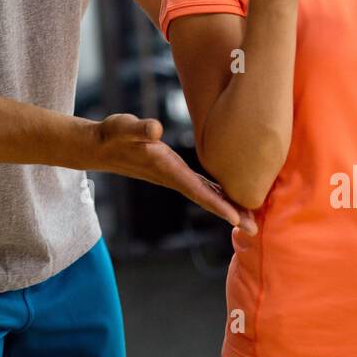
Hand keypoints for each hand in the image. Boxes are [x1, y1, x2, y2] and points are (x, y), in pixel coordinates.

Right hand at [92, 113, 258, 234]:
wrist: (101, 147)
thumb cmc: (114, 134)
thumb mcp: (124, 126)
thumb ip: (139, 128)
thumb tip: (155, 128)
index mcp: (166, 169)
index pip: (196, 190)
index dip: (217, 205)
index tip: (236, 219)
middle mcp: (173, 178)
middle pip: (206, 200)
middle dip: (229, 215)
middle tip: (254, 230)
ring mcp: (174, 177)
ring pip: (205, 196)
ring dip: (226, 208)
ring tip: (250, 220)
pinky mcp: (174, 172)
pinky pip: (201, 187)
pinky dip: (217, 195)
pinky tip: (230, 198)